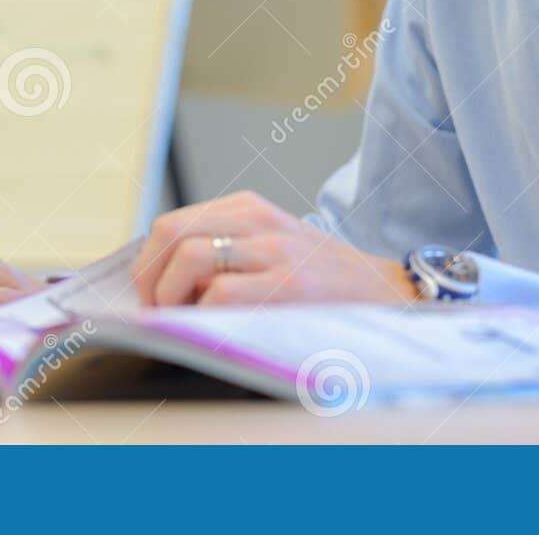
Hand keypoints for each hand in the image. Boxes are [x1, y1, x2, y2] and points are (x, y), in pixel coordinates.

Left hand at [131, 190, 419, 306]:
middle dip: (149, 278)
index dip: (149, 265)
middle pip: (169, 232)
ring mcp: (273, 251)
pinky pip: (220, 293)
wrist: (390, 293)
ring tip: (184, 322)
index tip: (152, 297)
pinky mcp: (288, 285)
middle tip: (157, 312)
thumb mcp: (273, 246)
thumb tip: (162, 282)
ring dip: (171, 297)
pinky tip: (215, 330)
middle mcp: (257, 221)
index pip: (172, 224)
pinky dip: (203, 316)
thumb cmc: (326, 282)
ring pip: (188, 257)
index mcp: (249, 209)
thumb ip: (227, 250)